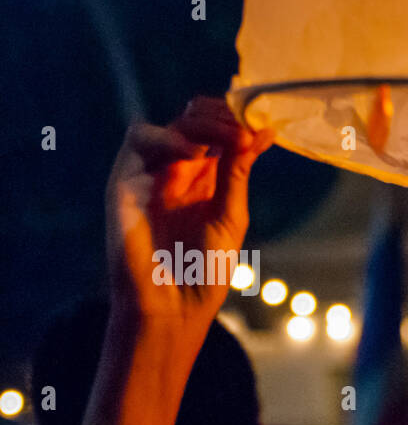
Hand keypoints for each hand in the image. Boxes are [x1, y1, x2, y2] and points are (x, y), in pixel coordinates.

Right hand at [106, 96, 273, 341]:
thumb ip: (238, 173)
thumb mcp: (231, 216)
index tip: (265, 128)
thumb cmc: (205, 270)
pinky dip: (168, 140)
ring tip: (230, 137)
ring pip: (172, 125)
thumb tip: (260, 133)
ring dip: (203, 123)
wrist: (174, 306)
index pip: (219, 134)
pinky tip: (194, 155)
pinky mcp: (126, 180)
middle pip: (197, 121)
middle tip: (247, 128)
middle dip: (225, 118)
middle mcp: (178, 171)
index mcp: (206, 180)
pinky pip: (140, 141)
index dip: (239, 125)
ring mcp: (151, 173)